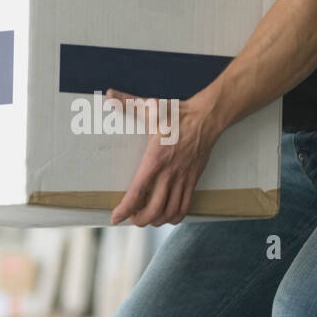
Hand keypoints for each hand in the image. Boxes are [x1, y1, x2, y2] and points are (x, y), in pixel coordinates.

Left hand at [105, 87, 219, 226]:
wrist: (207, 117)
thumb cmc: (177, 113)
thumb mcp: (150, 108)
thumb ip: (127, 103)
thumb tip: (109, 95)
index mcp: (155, 159)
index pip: (137, 192)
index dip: (125, 209)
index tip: (115, 217)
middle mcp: (169, 173)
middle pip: (153, 209)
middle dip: (138, 220)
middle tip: (130, 218)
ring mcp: (183, 179)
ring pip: (169, 212)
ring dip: (155, 221)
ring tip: (145, 219)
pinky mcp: (193, 180)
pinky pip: (185, 207)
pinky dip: (174, 217)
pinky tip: (166, 216)